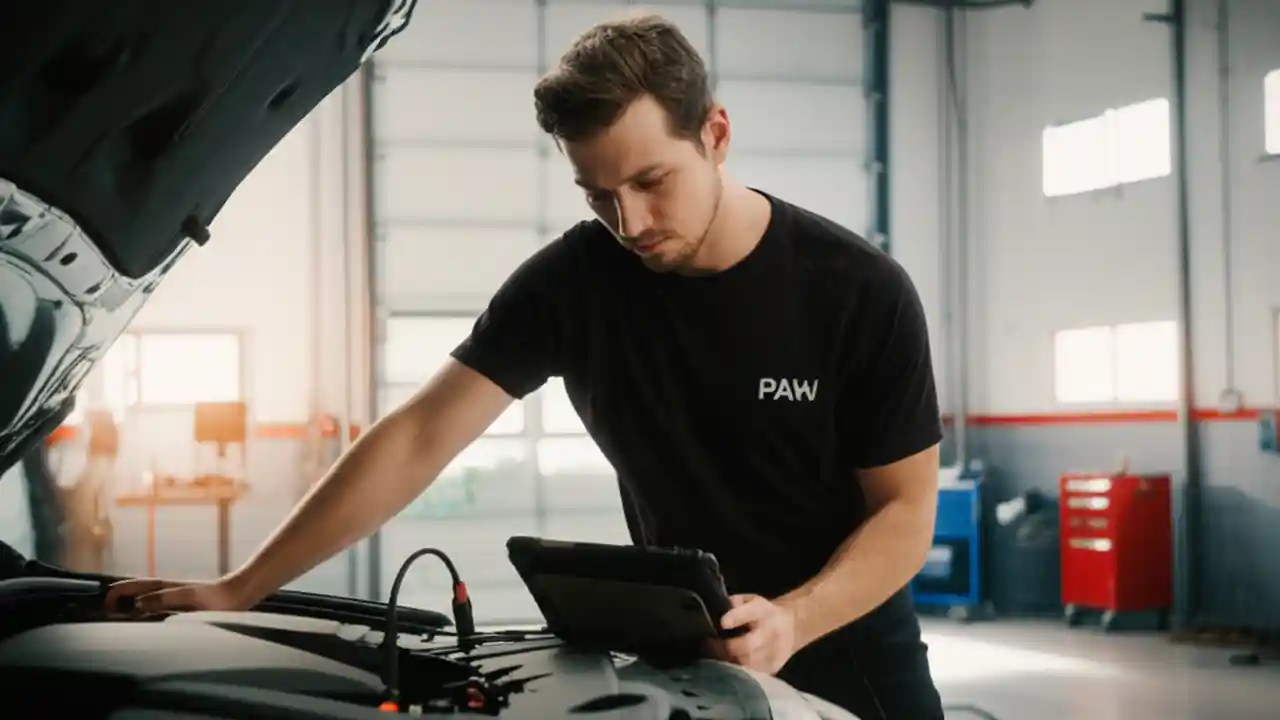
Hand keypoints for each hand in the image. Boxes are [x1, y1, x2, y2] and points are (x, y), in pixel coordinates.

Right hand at [103, 576, 251, 616]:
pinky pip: (153, 610)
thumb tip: (136, 603)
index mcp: (163, 586)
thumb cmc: (214, 596)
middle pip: (133, 593)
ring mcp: (170, 599)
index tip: (104, 605)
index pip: (132, 585)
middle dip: (116, 601)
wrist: (236, 597)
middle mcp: (164, 591)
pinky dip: (141, 615)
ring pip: (141, 601)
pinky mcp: (178, 608)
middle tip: (103, 615)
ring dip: (127, 608)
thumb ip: (163, 599)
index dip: (115, 593)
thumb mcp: (186, 597)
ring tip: (115, 621)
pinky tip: (142, 625)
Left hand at [706, 594, 800, 674]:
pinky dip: (739, 671)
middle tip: (709, 645)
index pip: (750, 612)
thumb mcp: (750, 600)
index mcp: (763, 610)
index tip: (722, 623)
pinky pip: (753, 674)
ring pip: (749, 663)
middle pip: (748, 645)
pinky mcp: (774, 667)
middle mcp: (772, 631)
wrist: (790, 625)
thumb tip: (718, 610)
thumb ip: (734, 602)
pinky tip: (729, 665)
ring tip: (716, 656)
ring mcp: (775, 652)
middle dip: (726, 647)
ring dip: (729, 661)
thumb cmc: (761, 612)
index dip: (736, 617)